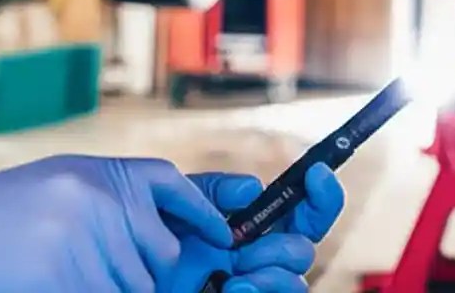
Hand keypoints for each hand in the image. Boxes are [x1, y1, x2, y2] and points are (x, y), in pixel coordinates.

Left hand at [166, 164, 345, 292]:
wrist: (133, 271)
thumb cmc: (155, 239)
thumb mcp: (180, 202)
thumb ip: (213, 191)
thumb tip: (252, 189)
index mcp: (254, 230)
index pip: (305, 214)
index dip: (321, 195)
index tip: (315, 174)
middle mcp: (259, 260)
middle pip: (304, 251)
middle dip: (284, 247)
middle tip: (245, 250)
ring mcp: (254, 286)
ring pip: (297, 284)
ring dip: (272, 276)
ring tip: (237, 276)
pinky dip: (255, 292)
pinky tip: (232, 288)